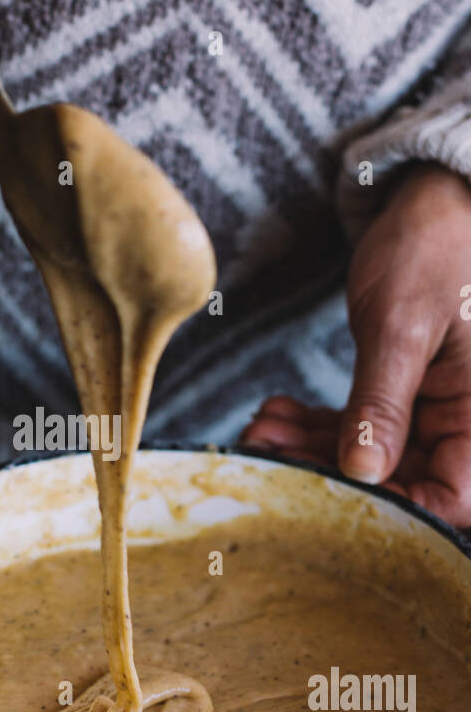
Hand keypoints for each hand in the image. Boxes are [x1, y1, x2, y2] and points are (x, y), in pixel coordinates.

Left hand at [241, 163, 470, 526]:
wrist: (432, 198)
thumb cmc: (435, 245)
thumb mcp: (402, 325)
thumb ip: (383, 402)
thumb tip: (364, 473)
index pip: (453, 497)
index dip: (398, 512)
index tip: (333, 501)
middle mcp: (464, 419)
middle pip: (404, 483)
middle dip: (333, 477)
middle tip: (271, 463)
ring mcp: (434, 411)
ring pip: (371, 459)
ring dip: (312, 451)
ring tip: (261, 433)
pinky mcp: (403, 396)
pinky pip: (360, 428)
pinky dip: (316, 427)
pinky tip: (275, 415)